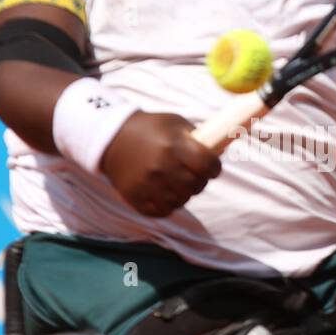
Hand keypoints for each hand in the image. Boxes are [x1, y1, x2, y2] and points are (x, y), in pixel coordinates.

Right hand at [101, 111, 220, 217]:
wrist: (111, 138)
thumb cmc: (150, 128)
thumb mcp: (175, 123)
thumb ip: (198, 137)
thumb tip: (224, 147)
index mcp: (173, 146)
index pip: (209, 165)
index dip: (214, 167)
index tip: (210, 166)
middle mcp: (162, 167)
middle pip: (196, 185)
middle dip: (199, 180)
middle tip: (191, 173)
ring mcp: (148, 185)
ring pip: (181, 200)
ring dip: (183, 193)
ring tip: (175, 181)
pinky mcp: (136, 197)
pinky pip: (163, 211)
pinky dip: (167, 204)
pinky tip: (163, 191)